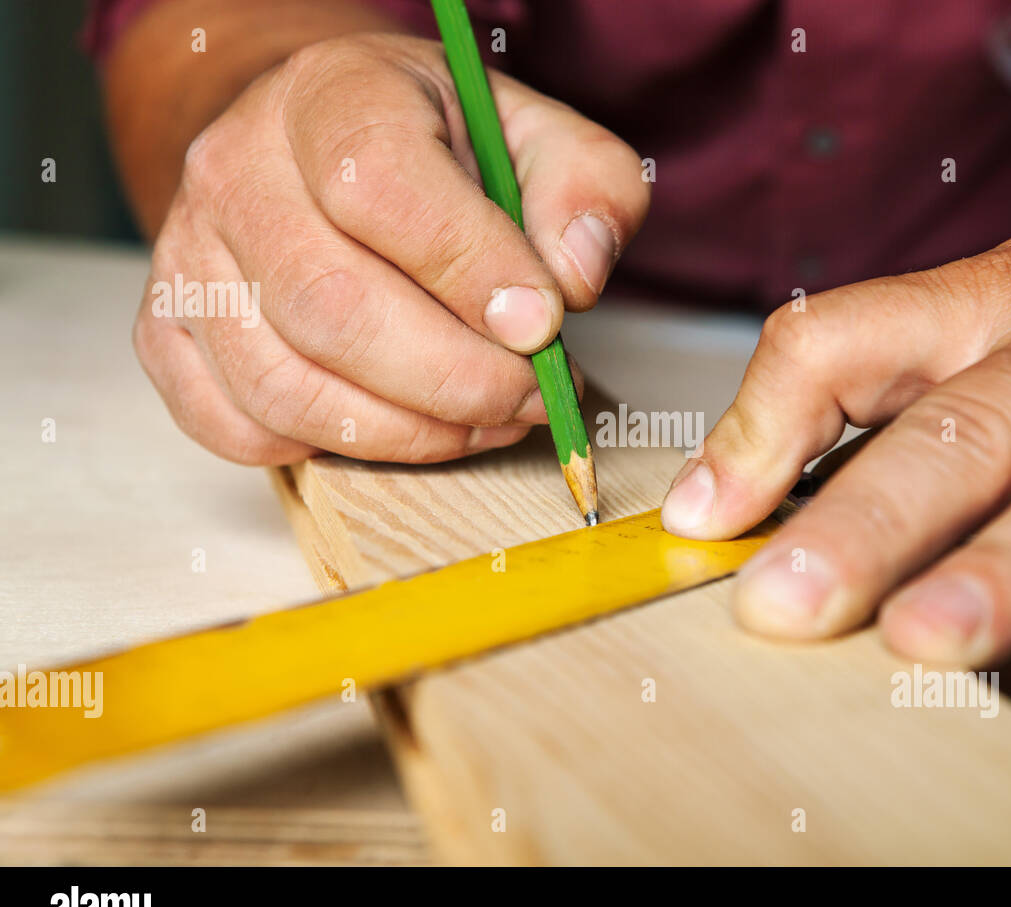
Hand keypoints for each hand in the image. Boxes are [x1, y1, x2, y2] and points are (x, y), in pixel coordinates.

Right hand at [133, 33, 647, 463]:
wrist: (319, 149)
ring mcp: (190, 258)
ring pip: (286, 387)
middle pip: (331, 309)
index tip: (544, 324)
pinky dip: (332, 451)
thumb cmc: (435, 149)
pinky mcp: (169, 333)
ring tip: (486, 418)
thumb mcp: (534, 135)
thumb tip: (574, 278)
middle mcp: (235, 171)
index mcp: (328, 96)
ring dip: (409, 432)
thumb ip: (585, 189)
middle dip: (455, 380)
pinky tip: (403, 425)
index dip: (469, 270)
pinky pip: (238, 429)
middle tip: (532, 396)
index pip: (376, 185)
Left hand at [662, 133, 1010, 734]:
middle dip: (870, 521)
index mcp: (991, 309)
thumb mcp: (998, 297)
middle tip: (792, 600)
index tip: (704, 514)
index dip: (764, 422)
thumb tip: (731, 482)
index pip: (848, 338)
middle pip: (962, 432)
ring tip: (942, 638)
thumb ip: (875, 379)